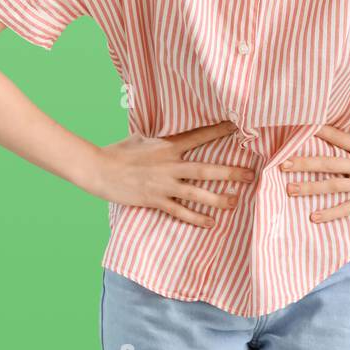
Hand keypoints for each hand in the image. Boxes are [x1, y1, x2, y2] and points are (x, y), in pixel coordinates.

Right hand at [87, 121, 255, 227]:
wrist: (99, 169)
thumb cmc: (120, 151)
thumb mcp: (142, 137)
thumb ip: (162, 137)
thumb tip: (172, 130)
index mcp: (168, 146)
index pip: (199, 136)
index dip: (220, 131)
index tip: (239, 126)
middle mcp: (170, 165)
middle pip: (205, 169)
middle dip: (230, 172)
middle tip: (250, 175)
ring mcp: (163, 184)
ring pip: (196, 193)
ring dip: (217, 198)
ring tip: (235, 202)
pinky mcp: (155, 200)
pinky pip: (180, 211)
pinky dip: (196, 218)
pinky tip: (211, 223)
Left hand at [279, 124, 349, 223]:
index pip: (336, 136)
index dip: (317, 131)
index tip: (297, 128)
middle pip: (327, 162)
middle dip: (303, 163)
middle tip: (282, 164)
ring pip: (331, 185)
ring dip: (309, 187)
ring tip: (289, 190)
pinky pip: (346, 208)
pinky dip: (329, 213)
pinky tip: (313, 217)